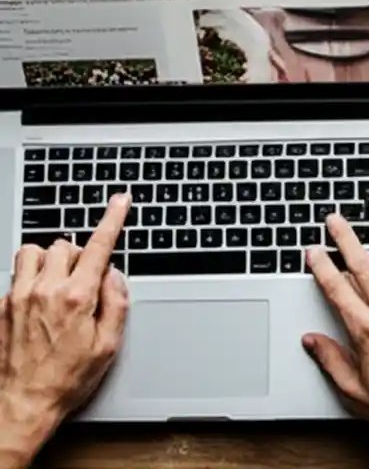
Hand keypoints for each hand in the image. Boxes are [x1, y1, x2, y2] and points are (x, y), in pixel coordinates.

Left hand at [0, 195, 129, 467]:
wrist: (21, 403)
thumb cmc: (65, 380)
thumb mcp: (108, 346)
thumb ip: (116, 303)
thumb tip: (114, 277)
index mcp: (75, 299)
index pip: (98, 246)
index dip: (113, 219)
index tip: (120, 201)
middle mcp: (44, 291)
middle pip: (63, 245)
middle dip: (78, 255)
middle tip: (85, 281)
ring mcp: (18, 296)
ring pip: (33, 251)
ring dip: (49, 260)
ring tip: (58, 283)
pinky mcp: (1, 305)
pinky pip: (16, 274)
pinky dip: (31, 279)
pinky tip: (39, 303)